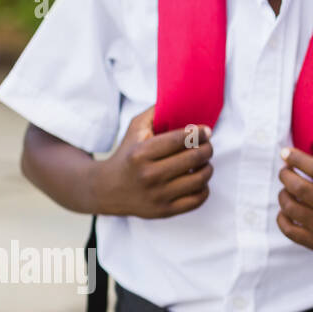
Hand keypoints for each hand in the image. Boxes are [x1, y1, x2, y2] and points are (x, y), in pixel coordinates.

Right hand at [93, 107, 212, 217]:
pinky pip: (198, 199)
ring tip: (202, 162)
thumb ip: (156, 112)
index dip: (199, 133)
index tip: (205, 131)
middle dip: (207, 148)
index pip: (182, 140)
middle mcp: (149, 176)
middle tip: (207, 145)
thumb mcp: (134, 129)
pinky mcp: (164, 211)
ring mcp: (157, 196)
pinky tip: (196, 179)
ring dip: (207, 167)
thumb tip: (182, 100)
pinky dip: (203, 188)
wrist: (105, 190)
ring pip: (201, 178)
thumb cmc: (126, 154)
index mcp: (141, 154)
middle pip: (196, 157)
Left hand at [277, 133, 312, 260]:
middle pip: (299, 188)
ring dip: (283, 194)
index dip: (298, 158)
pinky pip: (288, 228)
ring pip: (291, 207)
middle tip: (284, 170)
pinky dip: (282, 216)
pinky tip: (286, 209)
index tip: (285, 152)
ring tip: (286, 189)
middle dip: (285, 175)